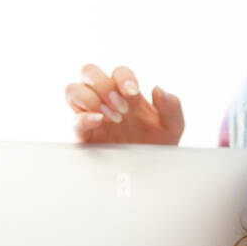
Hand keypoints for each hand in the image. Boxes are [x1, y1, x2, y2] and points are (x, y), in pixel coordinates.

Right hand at [66, 63, 183, 144]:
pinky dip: (83, 118)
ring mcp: (92, 116)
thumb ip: (172, 106)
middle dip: (103, 85)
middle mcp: (106, 100)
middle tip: (121, 107)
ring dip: (90, 98)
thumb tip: (157, 89)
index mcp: (126, 94)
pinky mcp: (84, 136)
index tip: (133, 93)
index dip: (123, 77)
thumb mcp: (173, 126)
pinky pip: (73, 121)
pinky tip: (99, 122)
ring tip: (112, 117)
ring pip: (73, 90)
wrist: (151, 172)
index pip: (118, 72)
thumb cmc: (159, 145)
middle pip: (88, 72)